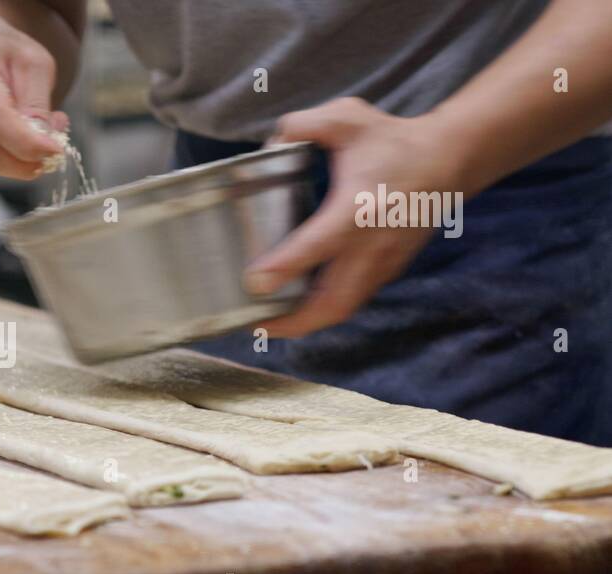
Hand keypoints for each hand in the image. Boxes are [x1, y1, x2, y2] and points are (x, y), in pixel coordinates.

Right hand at [0, 14, 68, 179]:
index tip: (56, 150)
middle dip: (27, 158)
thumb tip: (41, 144)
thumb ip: (37, 104)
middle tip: (57, 142)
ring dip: (21, 160)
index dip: (27, 143)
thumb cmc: (6, 51)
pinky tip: (27, 136)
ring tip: (44, 133)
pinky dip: (12, 157)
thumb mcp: (34, 64)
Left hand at [245, 98, 468, 337]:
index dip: (286, 266)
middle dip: (294, 322)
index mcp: (358, 208)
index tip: (255, 281)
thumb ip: (302, 125)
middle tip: (254, 325)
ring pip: (343, 307)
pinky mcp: (388, 269)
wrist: (450, 159)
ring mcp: (383, 262)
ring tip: (268, 324)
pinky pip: (353, 299)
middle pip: (334, 301)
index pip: (320, 244)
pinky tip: (296, 306)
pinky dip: (324, 309)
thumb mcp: (347, 117)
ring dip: (306, 322)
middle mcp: (373, 244)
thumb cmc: (393, 140)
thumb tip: (269, 144)